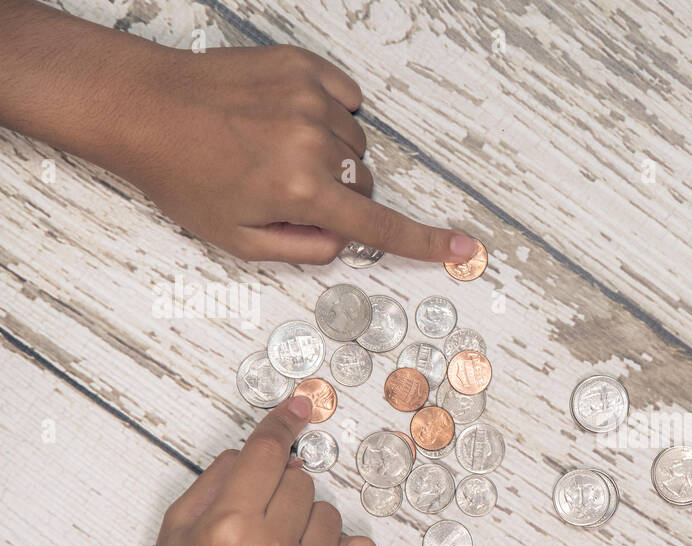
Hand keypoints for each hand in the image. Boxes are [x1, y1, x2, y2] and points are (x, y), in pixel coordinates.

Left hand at [115, 44, 476, 263]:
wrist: (142, 105)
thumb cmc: (180, 172)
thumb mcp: (236, 238)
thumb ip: (302, 250)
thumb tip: (343, 243)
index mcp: (301, 193)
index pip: (379, 225)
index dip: (427, 242)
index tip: (466, 249)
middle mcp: (314, 144)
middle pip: (364, 181)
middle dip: (340, 192)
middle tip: (287, 187)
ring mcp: (310, 99)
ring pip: (354, 143)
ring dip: (330, 152)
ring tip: (274, 146)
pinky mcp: (302, 67)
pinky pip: (345, 98)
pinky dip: (329, 111)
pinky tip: (286, 116)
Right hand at [124, 395, 376, 545]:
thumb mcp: (174, 534)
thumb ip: (215, 481)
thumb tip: (262, 447)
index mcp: (225, 528)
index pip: (268, 454)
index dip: (284, 423)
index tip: (300, 406)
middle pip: (301, 482)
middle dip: (281, 494)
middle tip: (259, 527)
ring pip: (331, 515)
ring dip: (308, 525)